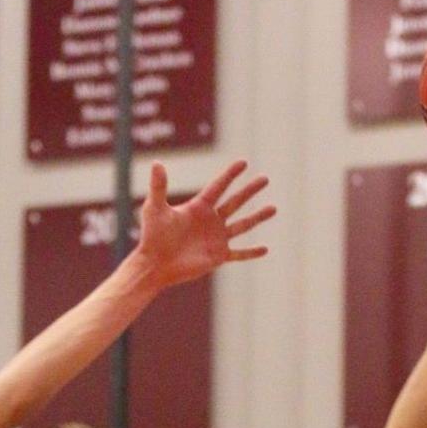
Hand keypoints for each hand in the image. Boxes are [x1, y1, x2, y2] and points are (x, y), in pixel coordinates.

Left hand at [136, 160, 275, 288]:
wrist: (155, 265)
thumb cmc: (153, 236)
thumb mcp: (156, 208)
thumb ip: (159, 186)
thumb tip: (157, 163)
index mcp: (199, 207)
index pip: (219, 186)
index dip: (231, 174)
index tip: (244, 163)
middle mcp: (211, 220)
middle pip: (235, 201)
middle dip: (250, 190)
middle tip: (265, 179)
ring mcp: (216, 238)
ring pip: (242, 224)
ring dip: (258, 217)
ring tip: (273, 208)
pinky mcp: (218, 256)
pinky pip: (239, 254)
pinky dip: (251, 252)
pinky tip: (265, 249)